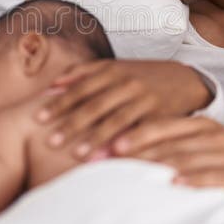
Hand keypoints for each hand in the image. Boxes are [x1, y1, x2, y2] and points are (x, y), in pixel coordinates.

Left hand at [35, 60, 211, 160]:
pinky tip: (114, 156)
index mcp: (112, 70)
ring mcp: (144, 99)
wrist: (185, 79)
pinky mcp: (161, 115)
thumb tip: (51, 86)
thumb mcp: (113, 67)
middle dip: (72, 124)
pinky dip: (127, 143)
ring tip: (78, 155)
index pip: (80, 88)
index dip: (59, 103)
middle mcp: (127, 83)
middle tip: (51, 141)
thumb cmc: (140, 76)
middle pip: (95, 105)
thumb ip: (81, 73)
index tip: (39, 118)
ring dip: (96, 138)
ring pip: (116, 119)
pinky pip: (141, 131)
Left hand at [114, 116, 223, 203]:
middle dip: (135, 154)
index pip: (159, 126)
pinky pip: (213, 176)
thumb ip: (168, 141)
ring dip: (158, 166)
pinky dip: (194, 180)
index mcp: (196, 124)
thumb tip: (123, 146)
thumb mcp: (197, 140)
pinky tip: (176, 184)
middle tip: (108, 161)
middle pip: (167, 144)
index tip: (107, 145)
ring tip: (134, 172)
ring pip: (186, 158)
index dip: (133, 135)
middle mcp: (208, 134)